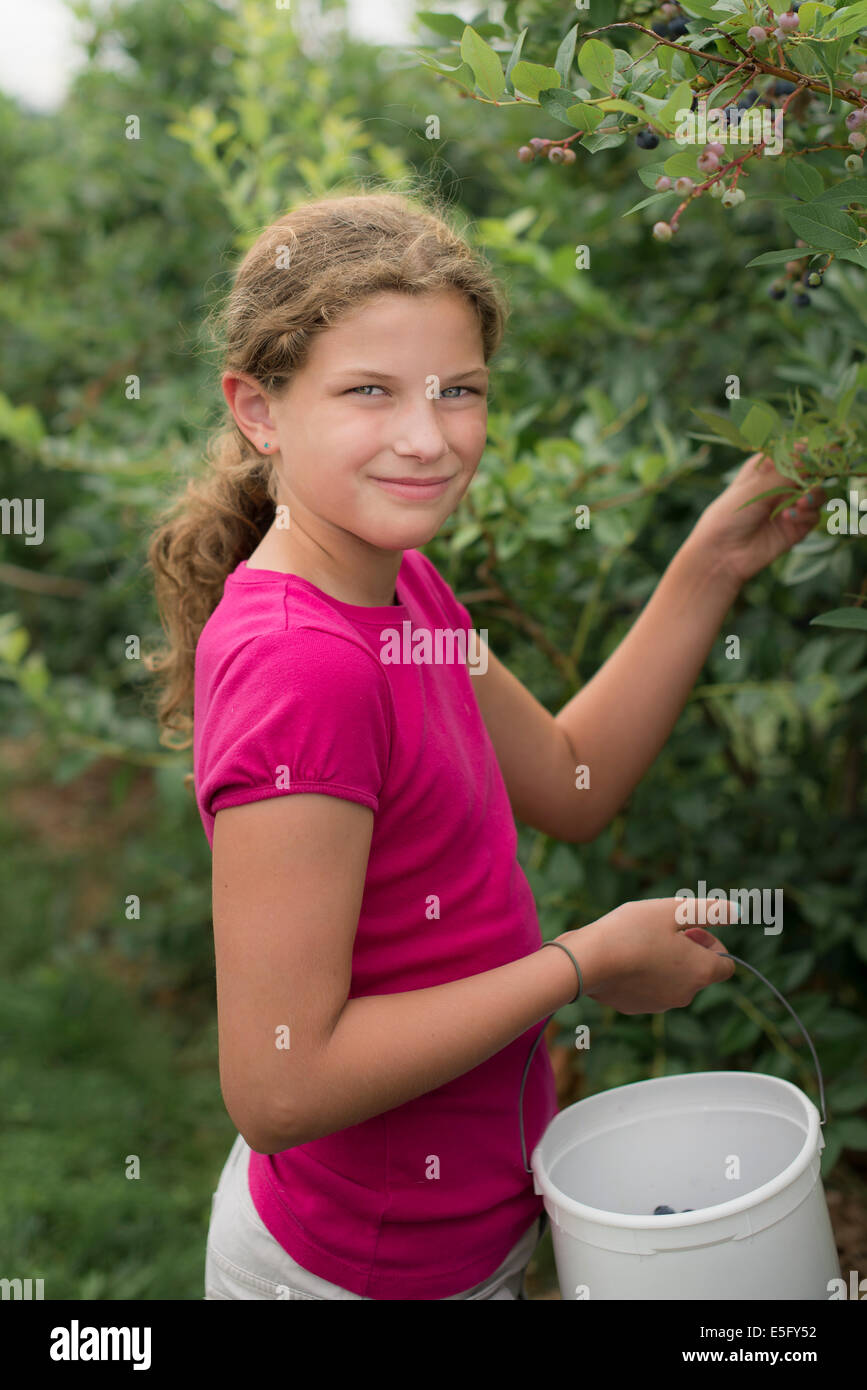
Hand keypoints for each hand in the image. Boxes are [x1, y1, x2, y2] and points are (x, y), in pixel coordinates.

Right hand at [559, 898, 735, 1014]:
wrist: (587, 961)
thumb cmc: (633, 931)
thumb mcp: (674, 910)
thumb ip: (710, 910)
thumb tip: (736, 911)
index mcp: (701, 972)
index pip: (726, 964)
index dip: (712, 942)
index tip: (688, 928)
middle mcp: (686, 994)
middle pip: (699, 972)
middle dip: (687, 950)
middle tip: (662, 930)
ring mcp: (660, 1004)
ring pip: (673, 981)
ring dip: (665, 962)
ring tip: (639, 941)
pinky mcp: (635, 1007)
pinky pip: (649, 989)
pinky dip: (643, 974)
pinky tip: (623, 956)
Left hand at [684, 443, 826, 587]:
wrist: (721, 554)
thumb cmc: (729, 515)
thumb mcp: (756, 488)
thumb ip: (786, 472)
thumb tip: (810, 453)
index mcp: (766, 467)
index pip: (794, 450)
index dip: (809, 448)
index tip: (821, 449)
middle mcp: (780, 484)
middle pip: (811, 470)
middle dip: (817, 472)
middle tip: (816, 475)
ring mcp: (789, 505)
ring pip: (817, 492)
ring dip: (813, 495)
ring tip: (799, 503)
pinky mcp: (796, 526)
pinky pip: (813, 515)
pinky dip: (806, 514)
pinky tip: (788, 518)